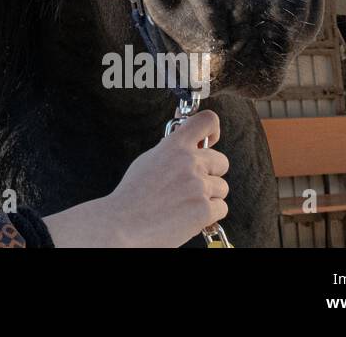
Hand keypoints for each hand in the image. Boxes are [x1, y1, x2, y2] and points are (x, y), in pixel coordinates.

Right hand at [41, 110, 228, 246]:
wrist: (124, 224)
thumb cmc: (132, 196)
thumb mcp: (148, 161)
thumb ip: (170, 151)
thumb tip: (187, 146)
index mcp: (174, 146)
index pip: (206, 121)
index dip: (212, 131)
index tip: (209, 140)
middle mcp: (189, 162)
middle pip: (222, 161)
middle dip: (212, 173)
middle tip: (194, 183)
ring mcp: (198, 186)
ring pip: (222, 188)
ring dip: (209, 196)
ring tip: (185, 202)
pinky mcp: (204, 209)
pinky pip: (221, 208)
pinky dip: (209, 214)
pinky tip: (189, 215)